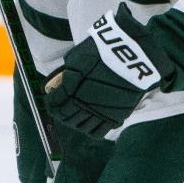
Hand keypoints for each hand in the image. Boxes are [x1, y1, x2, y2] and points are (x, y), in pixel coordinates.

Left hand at [44, 6, 174, 137]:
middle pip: (67, 117)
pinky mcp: (116, 116)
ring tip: (76, 115)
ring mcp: (100, 112)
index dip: (51, 104)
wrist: (132, 54)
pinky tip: (90, 121)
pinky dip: (91, 129)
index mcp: (71, 88)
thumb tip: (54, 86)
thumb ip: (65, 74)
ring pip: (81, 127)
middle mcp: (84, 103)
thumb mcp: (77, 57)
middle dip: (61, 114)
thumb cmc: (103, 51)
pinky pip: (99, 132)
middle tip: (62, 109)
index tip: (51, 101)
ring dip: (75, 122)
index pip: (55, 104)